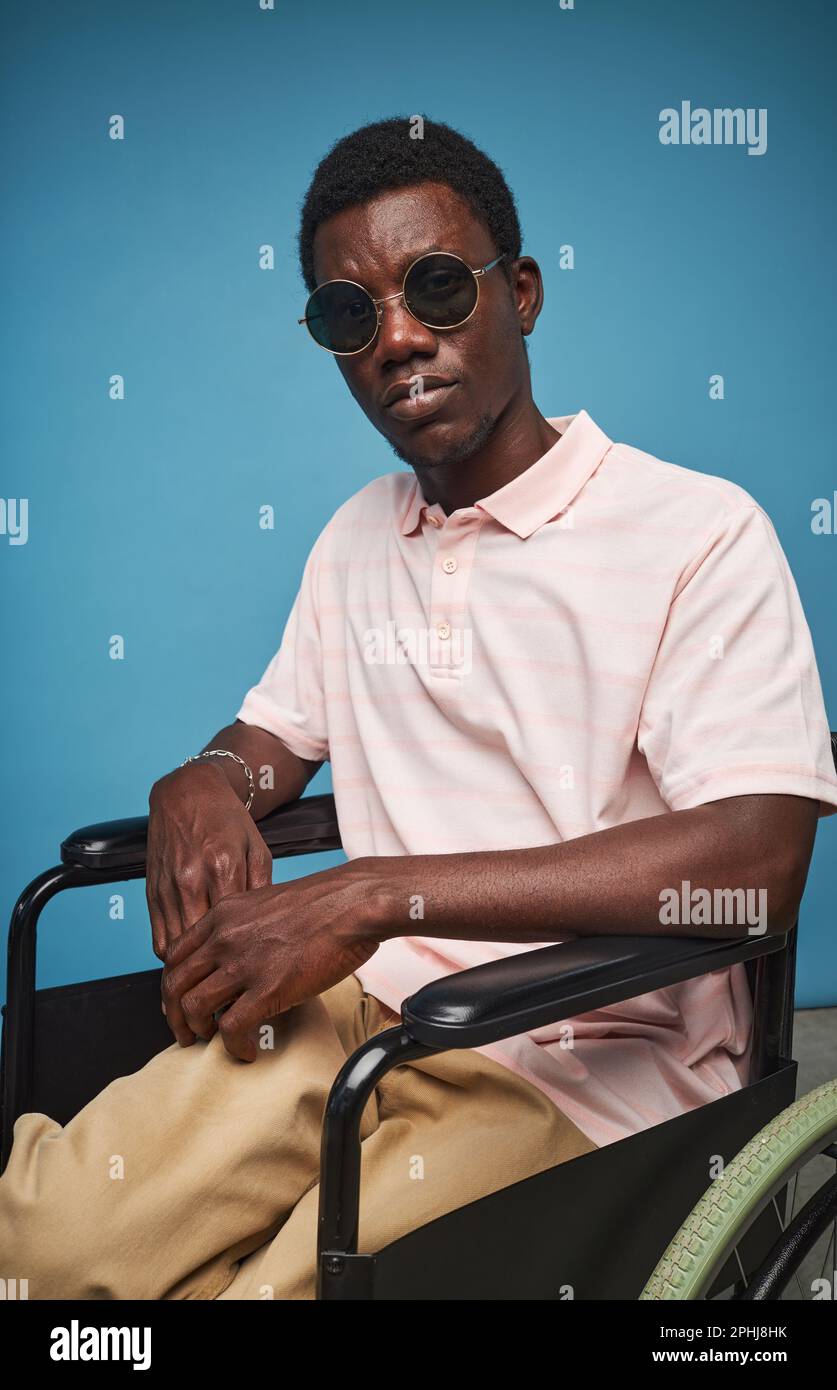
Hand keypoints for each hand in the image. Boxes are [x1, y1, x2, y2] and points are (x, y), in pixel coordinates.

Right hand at [146, 760, 272, 1044]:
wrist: (189, 791)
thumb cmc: (230, 823)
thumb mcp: (259, 852)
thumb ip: (261, 892)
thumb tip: (270, 937)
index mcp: (227, 871)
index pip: (233, 939)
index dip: (241, 974)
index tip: (250, 1003)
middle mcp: (195, 881)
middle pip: (199, 954)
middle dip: (208, 994)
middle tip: (221, 1022)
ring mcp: (170, 887)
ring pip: (174, 954)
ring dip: (186, 985)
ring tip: (201, 1011)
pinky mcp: (152, 891)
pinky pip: (160, 939)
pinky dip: (173, 963)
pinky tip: (187, 976)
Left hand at [161, 858, 388, 1059]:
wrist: (354, 903)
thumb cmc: (325, 902)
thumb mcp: (267, 902)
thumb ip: (244, 927)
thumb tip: (239, 956)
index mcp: (223, 915)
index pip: (174, 955)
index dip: (173, 985)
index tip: (179, 1002)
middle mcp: (224, 938)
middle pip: (175, 985)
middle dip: (175, 1017)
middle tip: (186, 1033)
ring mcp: (243, 964)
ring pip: (194, 1008)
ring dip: (199, 1032)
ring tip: (214, 1042)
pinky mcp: (267, 989)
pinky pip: (231, 1028)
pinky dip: (234, 1047)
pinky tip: (248, 1050)